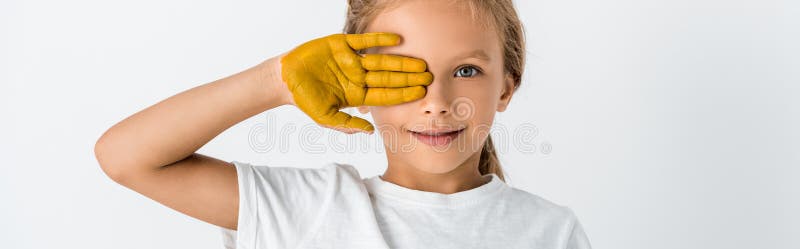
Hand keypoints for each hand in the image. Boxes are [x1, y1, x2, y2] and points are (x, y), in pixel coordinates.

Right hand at [280, 32, 432, 133]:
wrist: (284, 79)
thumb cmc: (304, 99)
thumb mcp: (326, 118)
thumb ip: (347, 124)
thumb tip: (369, 132)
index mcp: (357, 95)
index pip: (386, 94)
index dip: (403, 93)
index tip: (421, 93)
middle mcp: (358, 77)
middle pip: (389, 77)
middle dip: (408, 78)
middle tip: (429, 76)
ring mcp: (352, 60)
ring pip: (380, 61)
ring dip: (400, 61)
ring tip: (419, 62)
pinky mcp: (342, 44)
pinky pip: (364, 41)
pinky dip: (379, 39)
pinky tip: (396, 39)